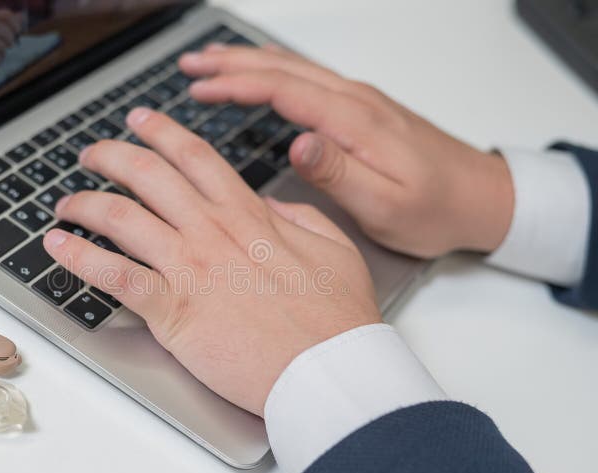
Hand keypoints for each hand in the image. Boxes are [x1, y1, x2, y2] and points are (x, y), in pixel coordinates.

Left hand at [43, 108, 380, 415]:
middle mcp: (212, 233)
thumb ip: (298, 216)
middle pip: (148, 176)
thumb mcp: (333, 248)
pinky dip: (79, 258)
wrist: (328, 370)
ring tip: (65, 202)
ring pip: (121, 217)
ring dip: (84, 203)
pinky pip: (115, 276)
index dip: (161, 132)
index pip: (194, 158)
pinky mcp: (173, 312)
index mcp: (248, 215)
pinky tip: (57, 248)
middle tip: (91, 154)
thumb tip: (269, 204)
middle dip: (111, 156)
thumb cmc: (336, 319)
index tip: (140, 121)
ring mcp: (190, 269)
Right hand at [180, 44, 514, 258]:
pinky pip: (309, 79)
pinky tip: (263, 73)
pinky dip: (275, 72)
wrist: (482, 197)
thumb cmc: (435, 208)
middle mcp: (356, 101)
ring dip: (249, 63)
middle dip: (232, 63)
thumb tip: (298, 142)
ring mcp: (360, 102)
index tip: (199, 88)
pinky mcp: (363, 111)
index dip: (237, 85)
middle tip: (191, 65)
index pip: (284, 89)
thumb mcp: (387, 204)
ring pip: (295, 69)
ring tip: (211, 62)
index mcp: (356, 122)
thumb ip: (340, 173)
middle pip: (284, 69)